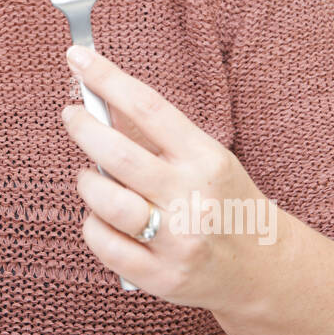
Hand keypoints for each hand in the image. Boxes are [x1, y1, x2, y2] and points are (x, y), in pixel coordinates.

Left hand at [61, 45, 274, 310]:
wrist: (261, 269)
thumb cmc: (223, 203)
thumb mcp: (206, 159)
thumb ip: (158, 137)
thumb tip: (101, 103)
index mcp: (206, 159)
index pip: (148, 108)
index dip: (108, 78)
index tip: (79, 58)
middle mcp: (192, 198)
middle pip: (118, 155)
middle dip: (84, 128)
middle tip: (72, 116)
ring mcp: (177, 240)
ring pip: (105, 202)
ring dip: (87, 182)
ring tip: (90, 177)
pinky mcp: (160, 276)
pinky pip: (104, 243)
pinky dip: (92, 225)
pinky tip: (101, 218)